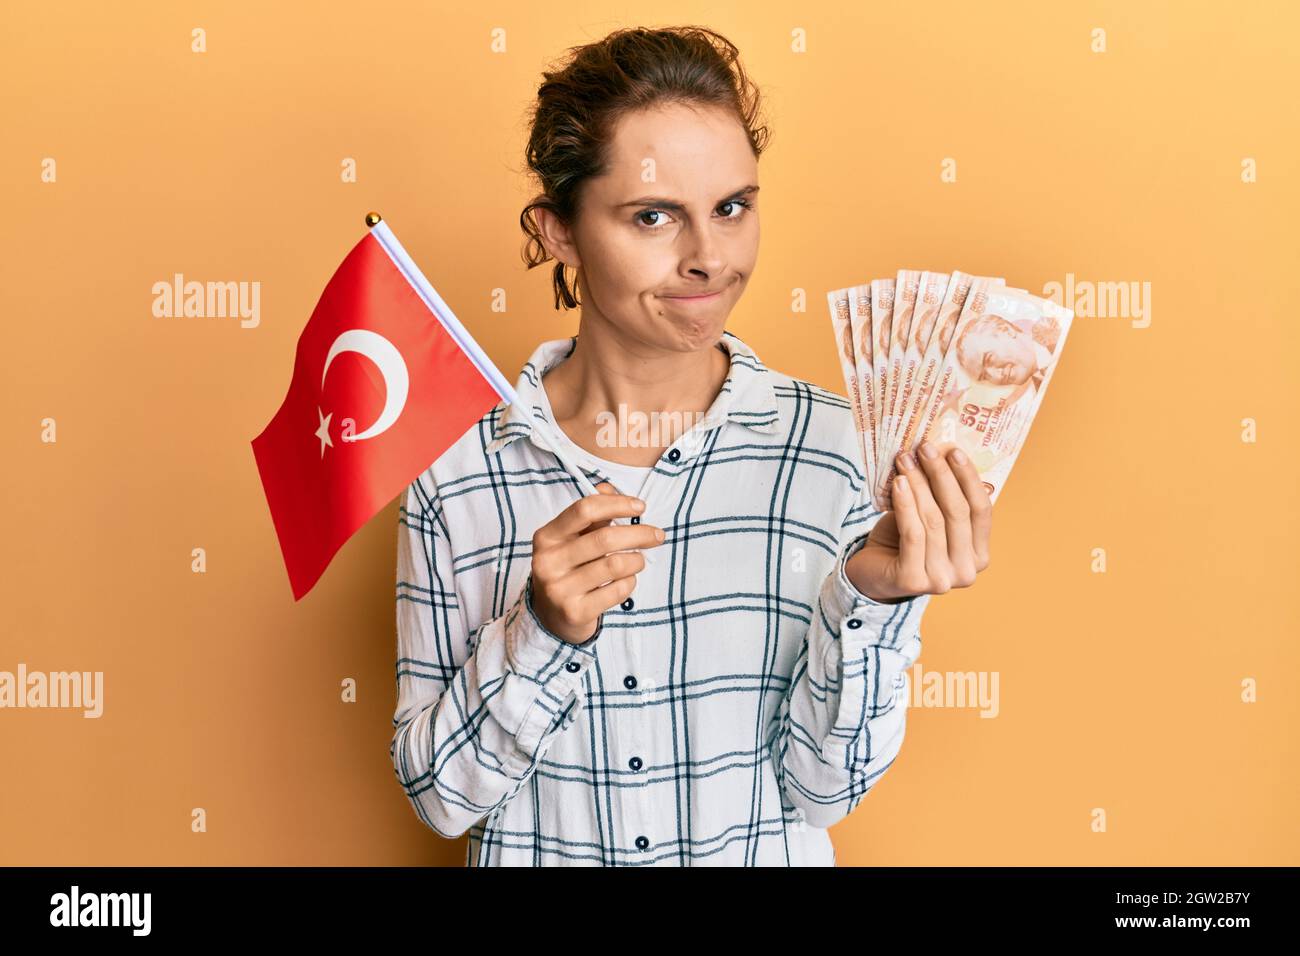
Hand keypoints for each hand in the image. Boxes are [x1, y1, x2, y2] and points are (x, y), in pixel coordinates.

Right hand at [529, 482, 665, 643]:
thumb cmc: (568, 569)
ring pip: (615, 565)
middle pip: (605, 538)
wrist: (551, 617)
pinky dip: (630, 582)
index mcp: (547, 536)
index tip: (640, 507)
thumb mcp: (572, 539)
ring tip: (638, 561)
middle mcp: (548, 562)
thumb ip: (591, 514)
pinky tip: (626, 581)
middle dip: (639, 533)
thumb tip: (610, 489)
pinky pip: (617, 590)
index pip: (585, 509)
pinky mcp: (575, 612)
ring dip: (636, 561)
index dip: (617, 504)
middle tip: (657, 535)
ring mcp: (560, 589)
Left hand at [844, 442, 992, 603]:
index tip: (954, 450)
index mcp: (979, 556)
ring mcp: (942, 580)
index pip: (981, 511)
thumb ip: (947, 496)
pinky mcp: (913, 581)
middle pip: (958, 513)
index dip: (969, 478)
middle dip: (941, 475)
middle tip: (926, 448)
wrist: (871, 573)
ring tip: (905, 460)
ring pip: (933, 521)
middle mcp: (966, 572)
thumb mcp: (930, 515)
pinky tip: (898, 483)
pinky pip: (913, 534)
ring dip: (919, 484)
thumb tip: (956, 456)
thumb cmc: (904, 540)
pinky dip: (905, 504)